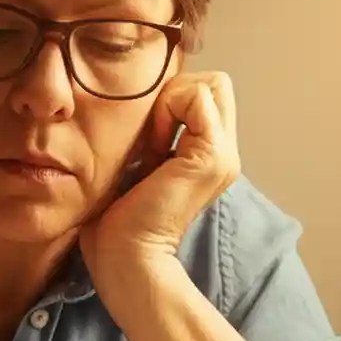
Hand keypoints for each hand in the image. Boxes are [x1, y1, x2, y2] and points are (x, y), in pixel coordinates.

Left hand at [80, 71, 240, 282]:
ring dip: (170, 102)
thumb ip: (151, 140)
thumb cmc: (117, 223)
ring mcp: (224, 155)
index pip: (205, 94)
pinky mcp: (212, 156)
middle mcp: (224, 154)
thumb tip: (140, 110)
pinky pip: (197, 97)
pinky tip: (152, 146)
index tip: (144, 141)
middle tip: (150, 134)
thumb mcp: (137, 168)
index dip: (170, 103)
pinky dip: (168, 108)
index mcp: (207, 157)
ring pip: (210, 84)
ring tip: (150, 144)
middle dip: (176, 93)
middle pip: (215, 83)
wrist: (124, 257)